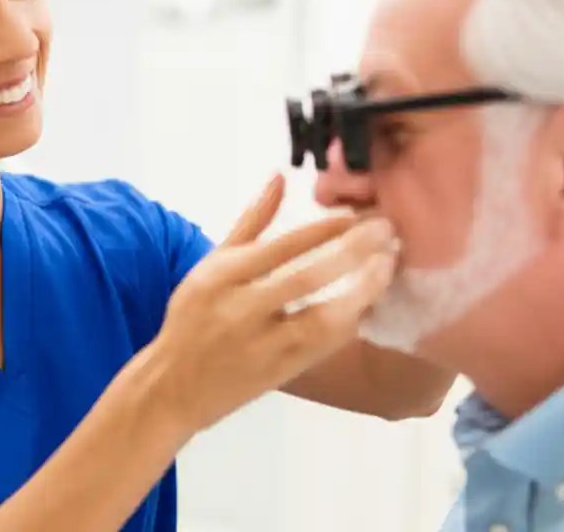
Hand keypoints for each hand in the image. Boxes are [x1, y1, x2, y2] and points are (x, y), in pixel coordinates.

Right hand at [144, 173, 397, 434]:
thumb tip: (280, 177)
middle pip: (307, 278)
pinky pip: (325, 346)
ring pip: (323, 318)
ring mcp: (263, 345)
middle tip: (386, 231)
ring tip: (387, 266)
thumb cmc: (195, 317)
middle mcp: (241, 310)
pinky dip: (350, 322)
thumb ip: (251, 222)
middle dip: (353, 252)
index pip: (281, 247)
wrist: (176, 387)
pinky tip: (369, 301)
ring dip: (362, 290)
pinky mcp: (281, 372)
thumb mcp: (212, 264)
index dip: (323, 230)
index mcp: (221, 277)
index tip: (355, 215)